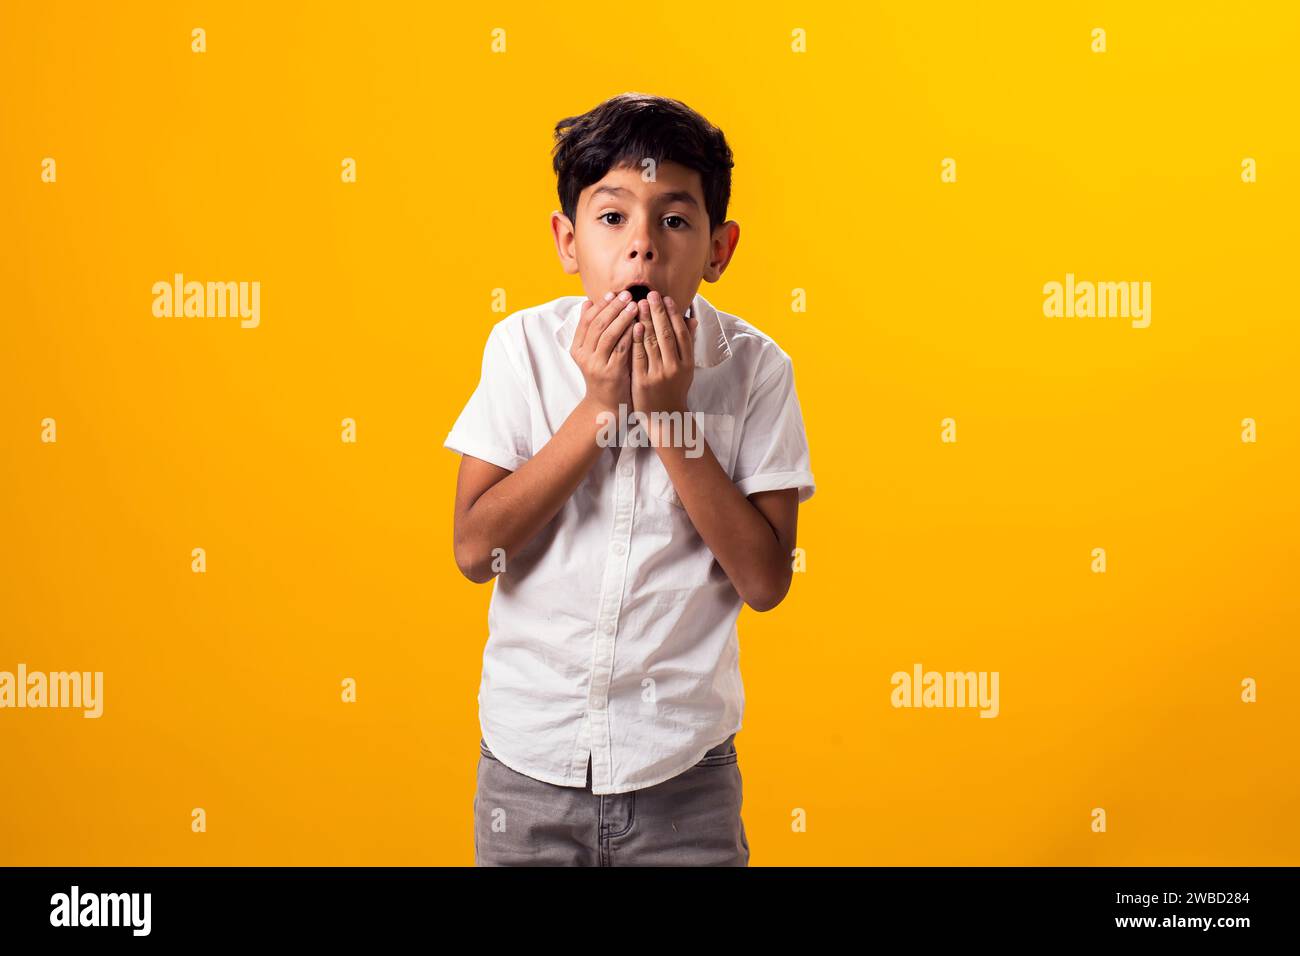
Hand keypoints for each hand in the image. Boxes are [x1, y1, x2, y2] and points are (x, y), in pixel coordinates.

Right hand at [571, 291, 637, 414]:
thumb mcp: (592, 352)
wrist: (606, 405)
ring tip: (635, 304)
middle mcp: (584, 356)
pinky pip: (622, 348)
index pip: (586, 320)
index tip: (613, 293)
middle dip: (613, 307)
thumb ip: (591, 330)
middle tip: (626, 294)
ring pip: (609, 334)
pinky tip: (639, 323)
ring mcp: (596, 365)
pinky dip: (630, 333)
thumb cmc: (604, 374)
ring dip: (622, 317)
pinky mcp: (611, 372)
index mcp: (577, 348)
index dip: (600, 305)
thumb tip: (588, 302)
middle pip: (598, 324)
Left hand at [631, 290, 698, 433]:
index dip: (673, 314)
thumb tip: (691, 319)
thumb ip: (686, 344)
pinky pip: (639, 356)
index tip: (666, 298)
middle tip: (650, 294)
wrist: (665, 417)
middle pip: (666, 334)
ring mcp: (658, 374)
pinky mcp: (643, 381)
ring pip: (652, 342)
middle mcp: (675, 367)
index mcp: (687, 363)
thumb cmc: (674, 388)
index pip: (681, 333)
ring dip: (645, 320)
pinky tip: (633, 325)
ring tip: (639, 304)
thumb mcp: (685, 368)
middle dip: (658, 312)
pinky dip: (636, 339)